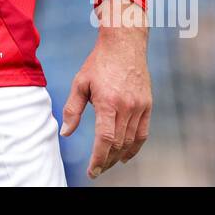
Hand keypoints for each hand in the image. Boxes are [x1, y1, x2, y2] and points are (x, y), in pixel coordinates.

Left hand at [60, 0, 151, 179]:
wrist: (124, 43)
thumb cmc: (98, 62)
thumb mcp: (80, 82)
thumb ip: (72, 109)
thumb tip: (66, 132)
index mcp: (108, 101)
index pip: (105, 139)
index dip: (99, 158)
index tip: (92, 171)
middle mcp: (127, 106)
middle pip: (118, 144)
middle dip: (106, 160)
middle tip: (97, 170)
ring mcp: (140, 106)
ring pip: (131, 141)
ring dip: (119, 156)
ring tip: (107, 164)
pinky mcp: (147, 104)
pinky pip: (143, 133)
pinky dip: (135, 147)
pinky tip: (125, 156)